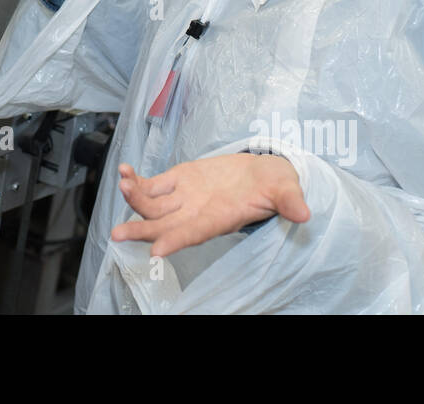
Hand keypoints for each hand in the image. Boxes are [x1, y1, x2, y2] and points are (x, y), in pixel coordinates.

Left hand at [111, 154, 309, 257]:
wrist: (263, 173)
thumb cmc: (275, 185)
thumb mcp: (286, 190)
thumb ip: (290, 202)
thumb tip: (305, 213)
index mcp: (219, 219)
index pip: (195, 234)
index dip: (176, 242)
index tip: (156, 251)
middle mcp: (196, 213)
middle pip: (164, 227)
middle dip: (141, 230)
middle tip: (118, 235)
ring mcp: (184, 197)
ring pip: (152, 205)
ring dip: (134, 200)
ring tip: (122, 185)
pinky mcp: (178, 180)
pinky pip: (151, 184)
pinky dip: (136, 181)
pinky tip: (124, 173)